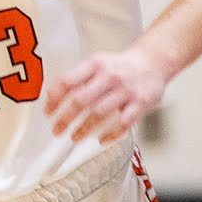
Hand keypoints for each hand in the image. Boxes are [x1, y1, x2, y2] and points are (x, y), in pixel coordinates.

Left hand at [44, 48, 165, 143]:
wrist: (153, 62)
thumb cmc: (120, 66)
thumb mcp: (98, 63)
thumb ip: (79, 78)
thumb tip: (54, 95)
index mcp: (95, 64)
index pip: (68, 81)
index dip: (55, 98)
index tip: (48, 112)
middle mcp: (109, 76)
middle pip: (82, 100)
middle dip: (66, 118)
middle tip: (57, 130)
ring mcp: (126, 90)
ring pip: (100, 113)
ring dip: (84, 128)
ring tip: (74, 137)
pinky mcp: (141, 103)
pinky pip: (123, 123)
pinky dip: (111, 134)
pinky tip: (101, 139)